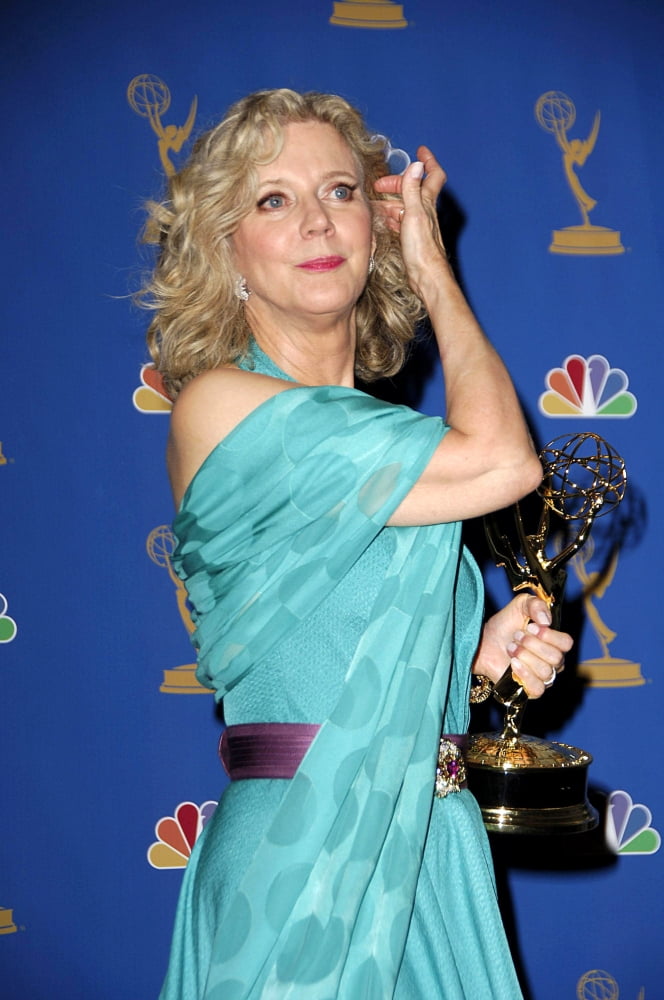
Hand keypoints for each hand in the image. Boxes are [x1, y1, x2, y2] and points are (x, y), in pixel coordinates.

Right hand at [373, 146, 450, 298]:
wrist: (427, 277)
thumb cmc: (422, 249)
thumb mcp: (414, 215)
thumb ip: (413, 190)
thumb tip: (416, 165)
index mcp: (426, 203)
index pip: (433, 175)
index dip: (428, 161)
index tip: (420, 150)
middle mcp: (424, 212)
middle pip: (412, 190)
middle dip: (397, 183)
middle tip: (380, 185)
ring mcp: (418, 226)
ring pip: (404, 207)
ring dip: (390, 202)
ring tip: (374, 204)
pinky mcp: (412, 240)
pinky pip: (399, 223)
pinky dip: (390, 218)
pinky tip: (381, 222)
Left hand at [472, 594, 572, 698]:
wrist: (484, 642)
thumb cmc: (504, 625)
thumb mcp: (520, 605)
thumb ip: (536, 604)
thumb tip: (546, 621)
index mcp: (554, 643)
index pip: (566, 643)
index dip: (549, 635)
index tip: (530, 626)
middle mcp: (553, 662)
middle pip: (556, 657)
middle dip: (532, 644)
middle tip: (516, 636)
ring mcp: (543, 678)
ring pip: (546, 671)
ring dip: (524, 656)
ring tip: (510, 648)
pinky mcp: (530, 690)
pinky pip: (538, 688)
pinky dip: (525, 674)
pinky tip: (513, 664)